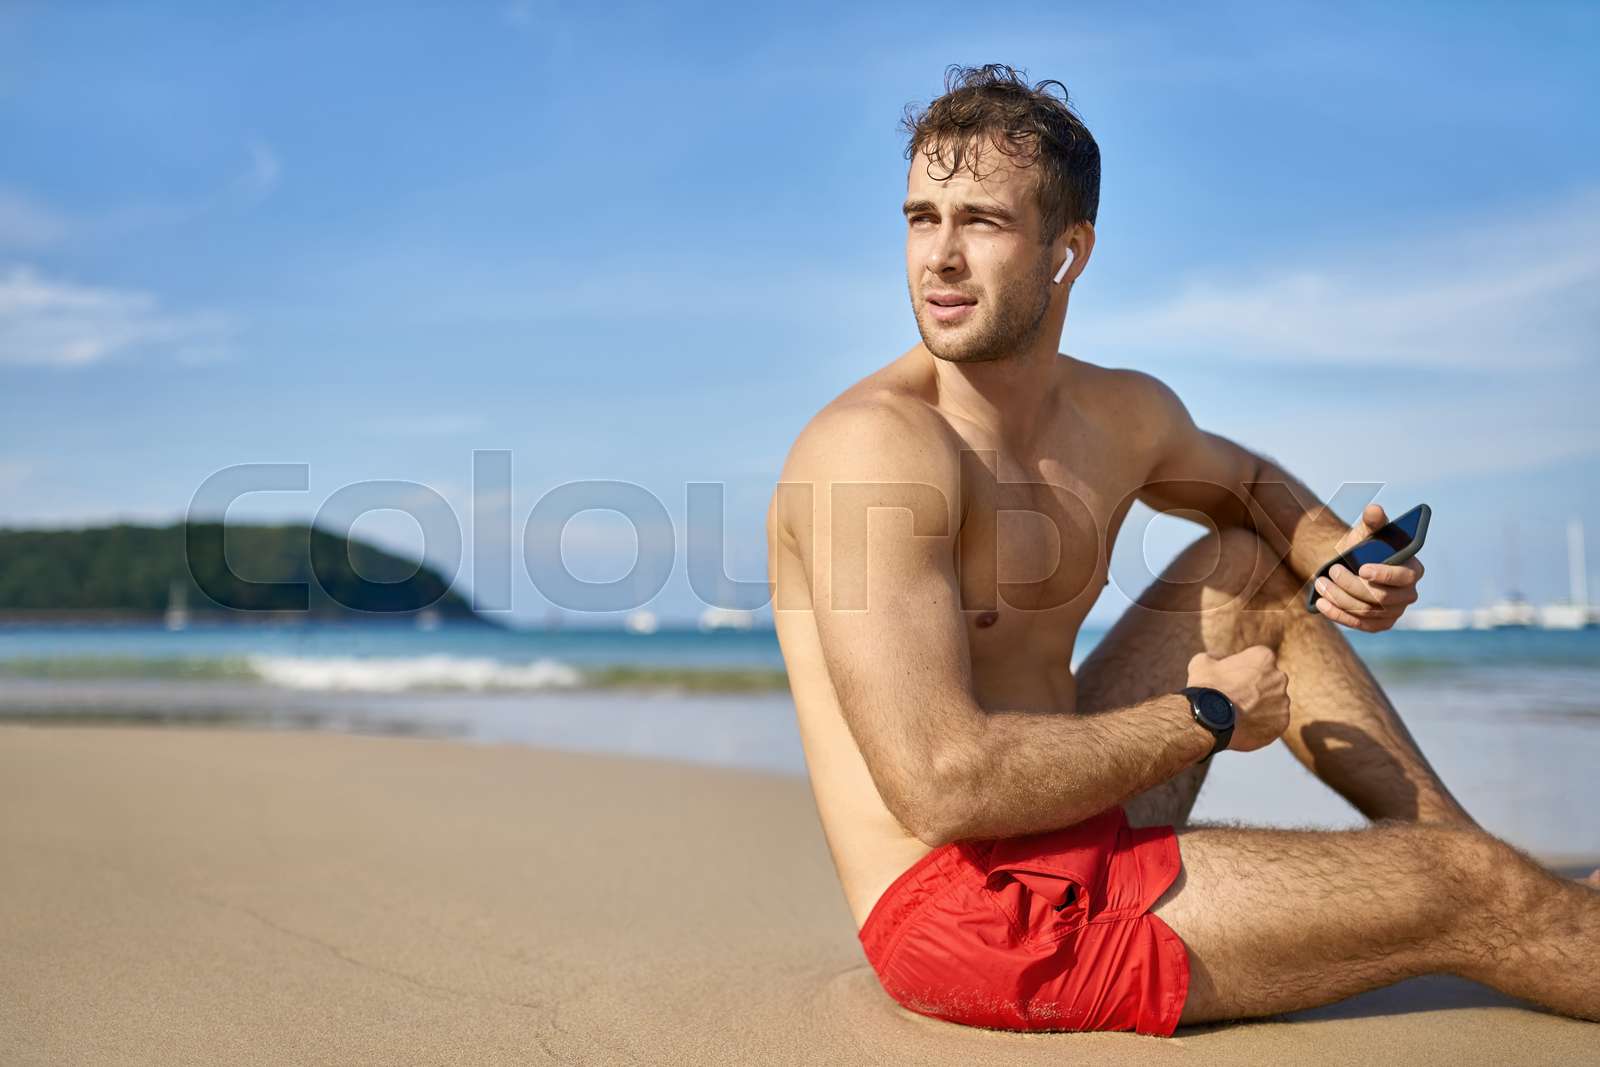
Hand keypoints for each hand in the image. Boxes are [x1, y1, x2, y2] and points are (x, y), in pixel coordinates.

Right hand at [1187, 646, 1289, 752]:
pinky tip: (1244, 726)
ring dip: (1260, 707)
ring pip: (1272, 703)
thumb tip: (1218, 658)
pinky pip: (1273, 722)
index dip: (1244, 670)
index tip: (1232, 680)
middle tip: (1236, 698)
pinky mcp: (1282, 722)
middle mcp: (1279, 677)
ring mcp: (1283, 701)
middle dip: (1256, 688)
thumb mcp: (1202, 663)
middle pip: (1269, 681)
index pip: (1259, 660)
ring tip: (1238, 715)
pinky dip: (1261, 724)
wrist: (1210, 720)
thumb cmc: (1206, 688)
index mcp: (1264, 657)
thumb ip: (1215, 656)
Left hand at [1312, 503, 1423, 631]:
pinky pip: (1359, 625)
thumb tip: (1374, 510)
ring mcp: (1395, 612)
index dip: (1384, 574)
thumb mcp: (1366, 532)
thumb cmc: (1363, 548)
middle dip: (1352, 586)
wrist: (1350, 566)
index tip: (1361, 568)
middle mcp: (1408, 594)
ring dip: (1340, 598)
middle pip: (1382, 597)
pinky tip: (1321, 604)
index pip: (1404, 576)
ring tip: (1320, 583)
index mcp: (1413, 569)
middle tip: (1331, 572)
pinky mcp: (1380, 625)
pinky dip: (1338, 614)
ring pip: (1366, 611)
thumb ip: (1373, 521)